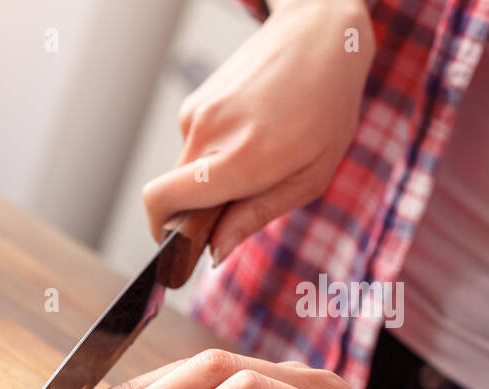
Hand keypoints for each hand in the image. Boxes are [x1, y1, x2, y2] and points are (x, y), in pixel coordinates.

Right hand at [142, 0, 373, 262]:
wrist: (320, 36)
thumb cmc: (326, 106)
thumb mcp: (309, 176)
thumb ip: (255, 217)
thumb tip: (214, 252)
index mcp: (239, 158)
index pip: (162, 203)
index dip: (162, 234)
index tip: (179, 249)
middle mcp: (207, 134)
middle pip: (174, 197)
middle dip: (198, 212)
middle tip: (240, 203)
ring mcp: (196, 114)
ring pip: (185, 173)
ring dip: (212, 179)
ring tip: (258, 154)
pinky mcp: (194, 103)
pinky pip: (194, 148)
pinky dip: (215, 154)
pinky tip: (250, 133)